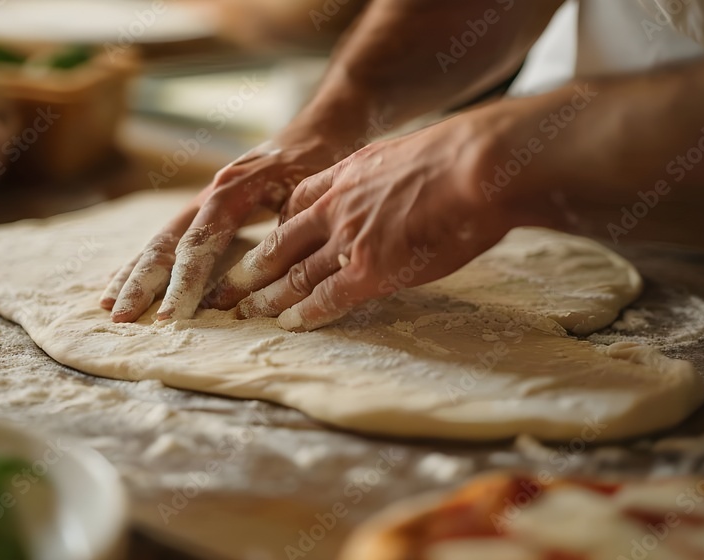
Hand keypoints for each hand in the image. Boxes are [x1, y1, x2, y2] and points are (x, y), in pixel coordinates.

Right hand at [100, 137, 338, 321]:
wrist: (321, 127)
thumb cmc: (320, 158)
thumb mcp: (313, 188)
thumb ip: (289, 223)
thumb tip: (271, 262)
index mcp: (232, 190)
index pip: (199, 244)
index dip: (184, 282)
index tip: (171, 316)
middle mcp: (210, 195)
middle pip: (165, 242)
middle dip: (141, 282)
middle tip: (121, 318)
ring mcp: (204, 201)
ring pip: (160, 240)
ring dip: (133, 273)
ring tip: (108, 306)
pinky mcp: (207, 209)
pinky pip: (170, 237)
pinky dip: (147, 261)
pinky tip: (126, 281)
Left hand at [204, 110, 536, 330]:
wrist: (477, 166)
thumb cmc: (464, 157)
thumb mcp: (411, 154)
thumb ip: (392, 180)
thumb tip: (407, 194)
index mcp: (347, 174)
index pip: (297, 204)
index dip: (278, 229)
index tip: (264, 246)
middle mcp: (335, 207)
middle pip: (280, 241)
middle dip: (250, 268)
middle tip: (225, 287)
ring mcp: (347, 239)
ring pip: (293, 273)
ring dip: (265, 297)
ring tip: (242, 314)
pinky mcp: (369, 270)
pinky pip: (326, 297)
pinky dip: (304, 314)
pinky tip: (287, 325)